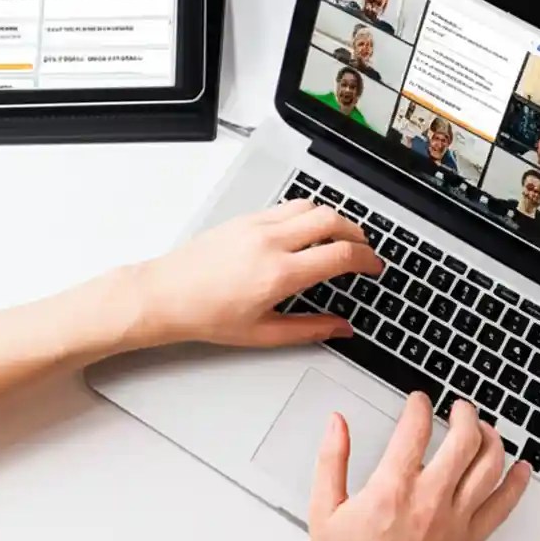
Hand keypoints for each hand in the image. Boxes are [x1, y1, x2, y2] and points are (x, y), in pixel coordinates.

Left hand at [136, 200, 383, 346]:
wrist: (165, 295)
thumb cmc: (205, 315)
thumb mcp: (263, 334)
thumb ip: (310, 329)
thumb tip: (341, 328)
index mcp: (278, 274)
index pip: (339, 255)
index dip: (366, 260)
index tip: (373, 267)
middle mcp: (270, 242)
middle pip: (332, 220)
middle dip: (357, 234)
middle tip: (363, 250)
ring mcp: (256, 225)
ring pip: (310, 206)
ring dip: (333, 219)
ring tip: (339, 238)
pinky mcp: (245, 218)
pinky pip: (287, 207)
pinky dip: (306, 215)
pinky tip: (306, 233)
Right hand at [309, 394, 531, 540]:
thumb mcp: (323, 512)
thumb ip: (332, 462)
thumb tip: (337, 425)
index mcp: (393, 489)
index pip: (416, 428)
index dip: (419, 405)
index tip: (418, 401)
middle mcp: (430, 500)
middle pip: (464, 440)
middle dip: (464, 413)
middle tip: (459, 407)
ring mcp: (455, 521)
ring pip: (490, 466)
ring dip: (492, 438)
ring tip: (485, 428)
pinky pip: (504, 506)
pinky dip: (518, 483)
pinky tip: (521, 470)